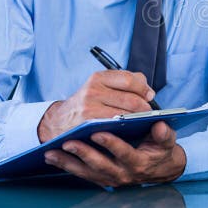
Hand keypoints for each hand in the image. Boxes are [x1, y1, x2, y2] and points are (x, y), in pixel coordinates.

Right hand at [38, 70, 155, 141]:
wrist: (58, 122)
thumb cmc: (87, 104)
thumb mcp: (101, 86)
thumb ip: (125, 83)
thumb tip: (149, 91)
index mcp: (99, 77)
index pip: (129, 79)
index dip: (144, 88)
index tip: (149, 96)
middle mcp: (93, 90)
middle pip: (131, 98)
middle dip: (144, 107)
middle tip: (149, 113)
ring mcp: (89, 107)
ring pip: (125, 114)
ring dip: (138, 119)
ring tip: (142, 122)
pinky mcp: (88, 123)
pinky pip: (115, 126)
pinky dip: (126, 128)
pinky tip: (130, 130)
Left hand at [44, 120, 186, 186]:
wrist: (159, 169)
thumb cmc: (161, 150)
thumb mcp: (168, 142)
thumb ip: (165, 135)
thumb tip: (160, 126)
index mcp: (139, 163)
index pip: (124, 154)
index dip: (112, 144)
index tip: (98, 132)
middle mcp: (123, 174)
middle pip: (100, 165)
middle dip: (83, 154)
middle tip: (68, 142)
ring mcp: (110, 179)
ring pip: (86, 172)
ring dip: (68, 163)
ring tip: (51, 152)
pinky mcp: (100, 179)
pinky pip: (81, 174)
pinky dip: (66, 166)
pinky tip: (52, 158)